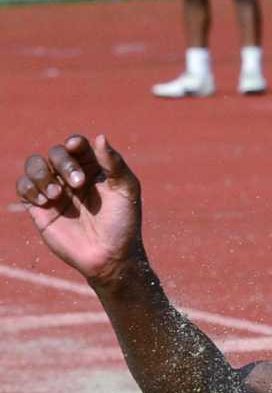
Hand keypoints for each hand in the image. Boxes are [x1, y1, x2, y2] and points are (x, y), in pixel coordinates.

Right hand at [17, 135, 143, 288]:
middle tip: (78, 184)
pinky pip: (23, 187)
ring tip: (56, 195)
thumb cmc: (123, 222)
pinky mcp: (39, 208)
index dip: (75, 143)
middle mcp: (73, 176)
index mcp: (95, 168)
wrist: (109, 256)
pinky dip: (29, 187)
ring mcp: (55, 191)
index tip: (76, 147)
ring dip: (41, 174)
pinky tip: (45, 200)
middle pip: (56, 153)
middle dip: (63, 163)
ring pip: (35, 165)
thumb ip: (114, 163)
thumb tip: (100, 136)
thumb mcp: (126, 190)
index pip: (79, 145)